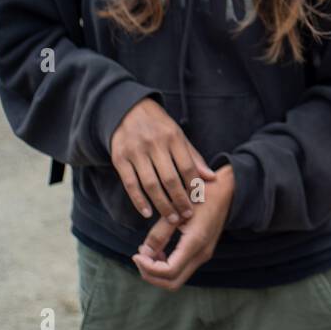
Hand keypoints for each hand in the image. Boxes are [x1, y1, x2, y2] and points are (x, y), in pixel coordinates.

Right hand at [109, 98, 216, 223]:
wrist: (128, 110)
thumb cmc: (159, 127)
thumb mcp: (178, 136)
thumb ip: (193, 157)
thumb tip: (211, 178)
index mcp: (173, 137)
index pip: (187, 167)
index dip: (193, 187)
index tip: (197, 202)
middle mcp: (154, 144)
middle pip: (170, 179)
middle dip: (179, 200)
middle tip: (185, 216)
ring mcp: (135, 151)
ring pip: (150, 184)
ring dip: (162, 205)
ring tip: (171, 218)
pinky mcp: (119, 158)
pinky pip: (130, 184)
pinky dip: (139, 201)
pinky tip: (147, 213)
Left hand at [133, 164, 234, 290]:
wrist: (227, 190)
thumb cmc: (201, 194)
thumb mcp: (176, 210)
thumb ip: (160, 233)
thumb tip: (143, 253)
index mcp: (195, 242)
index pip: (169, 271)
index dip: (148, 267)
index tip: (136, 254)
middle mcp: (202, 253)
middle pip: (172, 283)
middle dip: (151, 275)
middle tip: (138, 257)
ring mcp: (204, 255)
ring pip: (176, 279)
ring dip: (157, 272)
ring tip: (146, 253)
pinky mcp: (202, 253)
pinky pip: (181, 270)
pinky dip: (165, 267)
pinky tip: (158, 251)